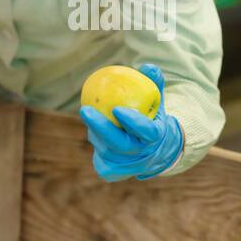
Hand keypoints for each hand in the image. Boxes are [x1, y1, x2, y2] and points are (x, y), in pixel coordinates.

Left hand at [79, 62, 183, 181]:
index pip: (146, 131)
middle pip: (120, 144)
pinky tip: (93, 130)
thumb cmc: (151, 117)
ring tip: (90, 115)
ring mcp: (129, 167)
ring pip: (106, 150)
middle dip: (101, 128)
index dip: (132, 122)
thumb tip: (149, 67)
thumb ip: (154, 83)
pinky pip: (100, 160)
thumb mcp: (156, 100)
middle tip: (84, 109)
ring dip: (95, 133)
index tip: (116, 108)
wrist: (154, 149)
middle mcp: (143, 154)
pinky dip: (96, 144)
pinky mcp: (114, 173)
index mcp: (155, 136)